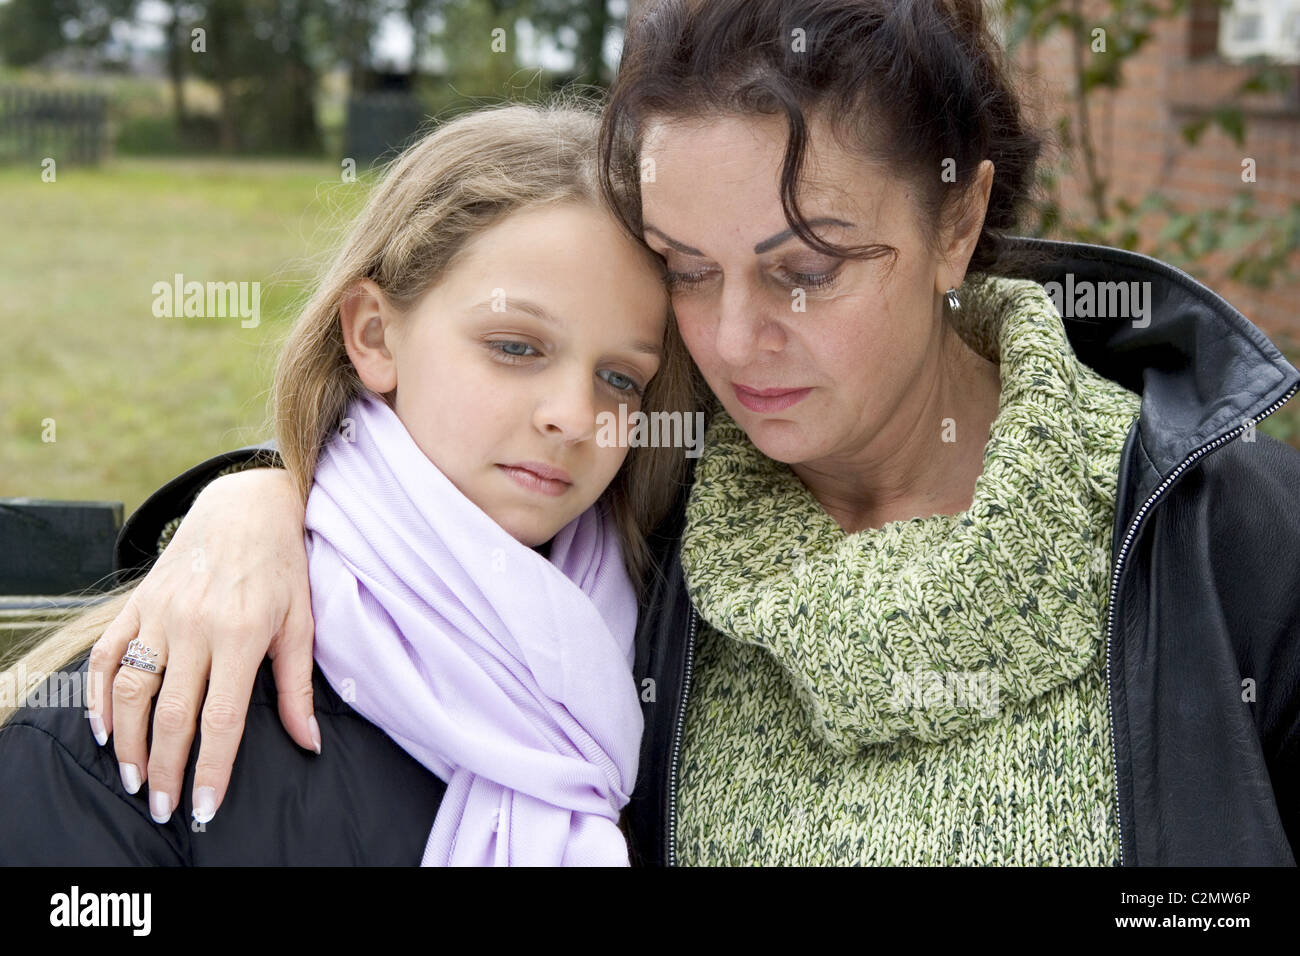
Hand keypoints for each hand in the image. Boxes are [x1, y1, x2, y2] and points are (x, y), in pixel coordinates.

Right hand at [86, 467, 317, 824]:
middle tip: (163, 806)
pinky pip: (106, 655)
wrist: (247, 504)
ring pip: (131, 690)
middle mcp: (196, 626)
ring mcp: (161, 613)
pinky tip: (103, 729)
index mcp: (243, 634)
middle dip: (164, 769)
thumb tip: (308, 743)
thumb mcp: (301, 623)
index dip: (211, 769)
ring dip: (127, 742)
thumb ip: (297, 688)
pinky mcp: (138, 602)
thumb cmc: (282, 566)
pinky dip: (98, 695)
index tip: (204, 806)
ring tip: (133, 777)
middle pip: (170, 714)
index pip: (221, 719)